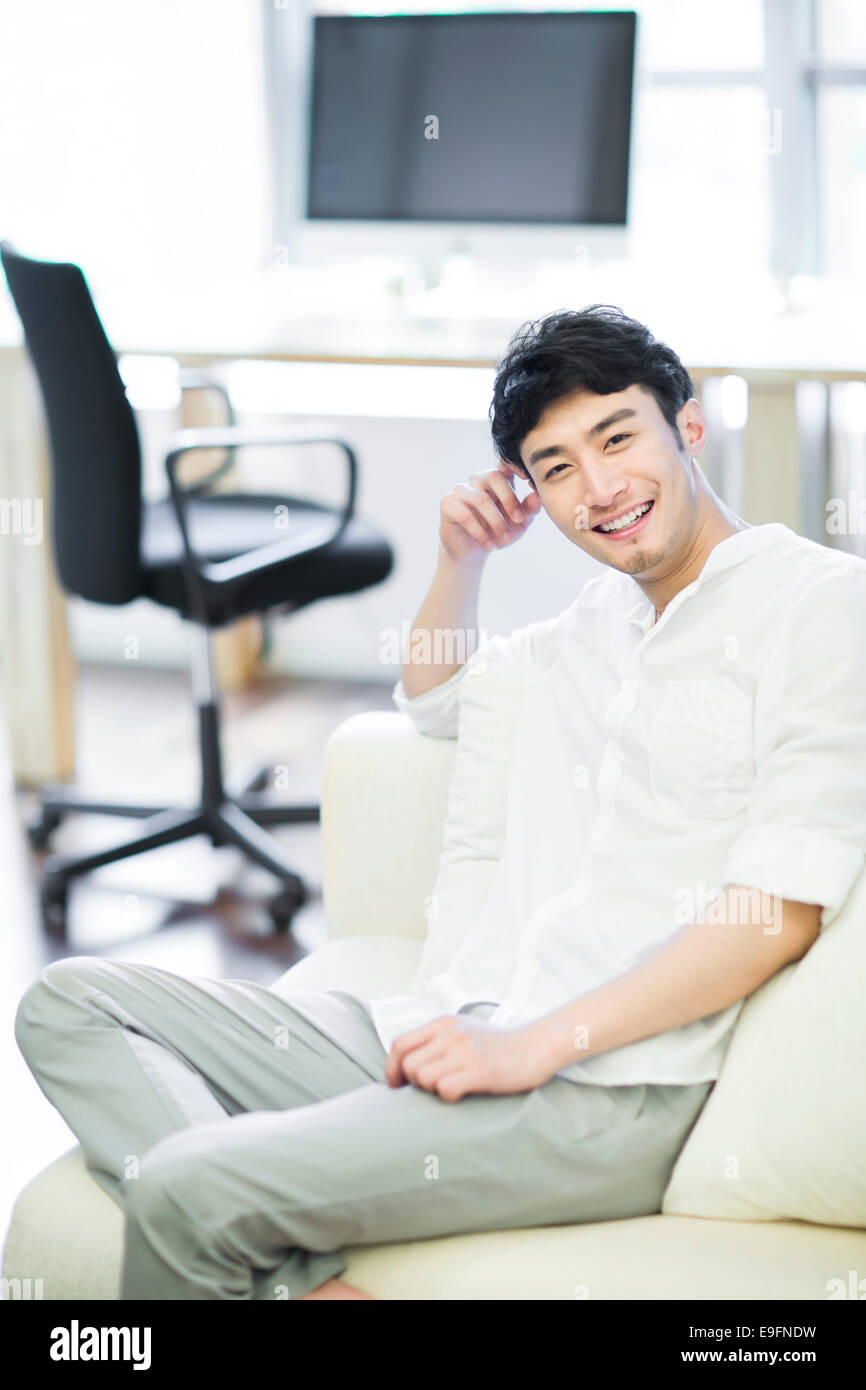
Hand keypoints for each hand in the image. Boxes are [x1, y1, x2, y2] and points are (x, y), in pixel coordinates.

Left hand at [384, 1014, 556, 1100]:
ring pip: (422, 1077)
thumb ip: (438, 1041)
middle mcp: (450, 1034)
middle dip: (413, 1083)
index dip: (391, 1069)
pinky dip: (448, 1096)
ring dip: (430, 1090)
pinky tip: (463, 1093)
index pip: (399, 1044)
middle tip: (429, 1090)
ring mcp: (465, 1051)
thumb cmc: (498, 1045)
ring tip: (449, 1088)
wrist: (537, 1045)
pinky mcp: (480, 1070)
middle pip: (407, 1064)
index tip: (398, 1086)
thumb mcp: (463, 1031)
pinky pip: (444, 1089)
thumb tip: (408, 1064)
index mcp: (443, 1024)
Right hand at [439, 460, 541, 564]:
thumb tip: (537, 497)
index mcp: (496, 479)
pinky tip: (490, 545)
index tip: (529, 479)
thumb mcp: (518, 523)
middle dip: (509, 500)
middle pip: (493, 476)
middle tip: (520, 521)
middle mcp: (477, 479)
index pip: (504, 464)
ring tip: (505, 539)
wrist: (472, 552)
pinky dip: (480, 532)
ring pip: (480, 499)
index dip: (516, 466)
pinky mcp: (448, 504)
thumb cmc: (497, 532)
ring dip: (496, 522)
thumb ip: (528, 509)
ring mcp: (461, 490)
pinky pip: (465, 515)